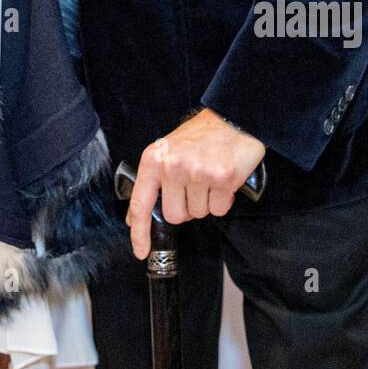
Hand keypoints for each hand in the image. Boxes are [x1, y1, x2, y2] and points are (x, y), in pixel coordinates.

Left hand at [126, 108, 265, 258]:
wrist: (232, 117)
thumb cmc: (200, 135)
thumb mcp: (167, 151)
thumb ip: (153, 182)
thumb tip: (135, 217)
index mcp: (154, 160)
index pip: (141, 203)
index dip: (139, 232)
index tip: (141, 251)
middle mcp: (173, 167)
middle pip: (175, 216)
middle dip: (187, 207)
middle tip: (195, 185)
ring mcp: (197, 173)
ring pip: (199, 213)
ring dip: (207, 201)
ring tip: (210, 177)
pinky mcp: (221, 178)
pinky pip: (219, 209)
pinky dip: (223, 200)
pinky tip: (223, 180)